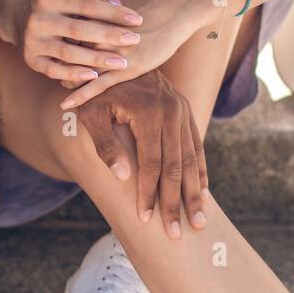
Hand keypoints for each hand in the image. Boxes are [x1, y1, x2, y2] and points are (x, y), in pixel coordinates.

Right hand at [0, 0, 143, 82]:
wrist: (17, 15)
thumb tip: (116, 4)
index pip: (87, 5)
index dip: (113, 14)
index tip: (137, 20)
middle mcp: (38, 19)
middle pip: (78, 30)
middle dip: (109, 36)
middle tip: (135, 40)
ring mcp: (33, 41)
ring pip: (68, 53)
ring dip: (96, 60)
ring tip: (122, 63)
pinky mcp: (31, 59)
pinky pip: (53, 70)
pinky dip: (74, 74)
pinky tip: (95, 76)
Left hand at [61, 0, 221, 108]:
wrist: (175, 9)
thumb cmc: (146, 6)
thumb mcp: (117, 4)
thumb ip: (96, 8)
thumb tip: (82, 9)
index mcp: (96, 17)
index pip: (65, 32)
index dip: (55, 41)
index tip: (43, 46)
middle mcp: (101, 35)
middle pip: (69, 51)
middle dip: (58, 59)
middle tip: (47, 64)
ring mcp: (114, 53)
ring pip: (81, 69)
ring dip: (67, 78)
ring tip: (59, 84)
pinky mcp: (127, 68)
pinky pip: (98, 85)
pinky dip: (80, 95)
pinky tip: (65, 104)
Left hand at [75, 72, 207, 238]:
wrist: (117, 59)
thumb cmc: (96, 91)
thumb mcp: (91, 114)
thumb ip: (105, 144)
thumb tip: (124, 176)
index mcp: (147, 112)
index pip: (150, 163)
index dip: (148, 194)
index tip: (145, 220)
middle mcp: (171, 111)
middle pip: (175, 167)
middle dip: (176, 203)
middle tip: (176, 234)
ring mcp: (182, 111)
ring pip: (191, 160)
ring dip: (194, 194)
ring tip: (197, 223)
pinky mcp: (186, 112)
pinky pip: (197, 148)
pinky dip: (200, 173)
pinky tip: (202, 196)